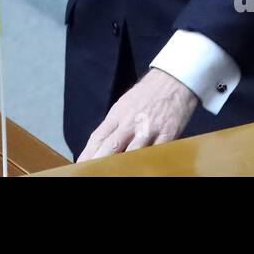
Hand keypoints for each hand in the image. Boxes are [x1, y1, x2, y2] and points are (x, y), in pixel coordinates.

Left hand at [77, 68, 198, 161]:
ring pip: (132, 152)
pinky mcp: (167, 134)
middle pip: (111, 147)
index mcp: (117, 114)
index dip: (88, 153)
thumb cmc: (147, 94)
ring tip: (114, 173)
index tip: (81, 165)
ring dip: (123, 165)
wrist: (172, 80)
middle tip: (92, 172)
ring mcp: (149, 129)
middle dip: (100, 161)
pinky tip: (141, 168)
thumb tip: (100, 145)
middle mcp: (130, 122)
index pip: (98, 137)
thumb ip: (114, 125)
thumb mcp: (124, 105)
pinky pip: (156, 153)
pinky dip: (148, 162)